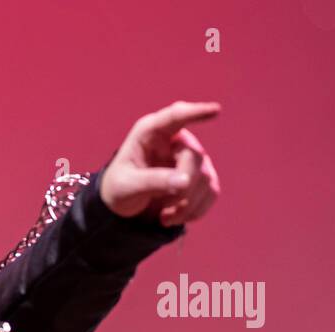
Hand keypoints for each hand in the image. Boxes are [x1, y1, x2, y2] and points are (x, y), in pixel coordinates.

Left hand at [99, 100, 221, 226]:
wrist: (124, 206)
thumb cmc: (118, 188)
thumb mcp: (126, 187)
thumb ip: (152, 182)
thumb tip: (184, 182)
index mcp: (150, 133)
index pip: (176, 116)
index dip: (196, 113)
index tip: (215, 111)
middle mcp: (175, 140)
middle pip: (195, 157)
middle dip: (182, 187)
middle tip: (164, 207)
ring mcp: (191, 157)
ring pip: (206, 178)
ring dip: (186, 204)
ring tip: (164, 217)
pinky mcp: (201, 176)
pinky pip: (211, 192)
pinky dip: (195, 210)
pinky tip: (174, 218)